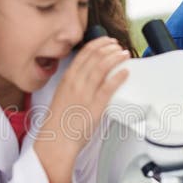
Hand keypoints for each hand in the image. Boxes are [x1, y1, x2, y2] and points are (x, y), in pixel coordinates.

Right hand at [34, 37, 129, 182]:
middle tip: (118, 46)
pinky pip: (109, 87)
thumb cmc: (59, 123)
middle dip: (109, 48)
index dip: (98, 44)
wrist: (56, 140)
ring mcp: (85, 94)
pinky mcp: (95, 106)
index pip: (83, 54)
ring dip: (115, 58)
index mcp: (67, 79)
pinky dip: (118, 77)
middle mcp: (75, 83)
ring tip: (124, 54)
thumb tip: (90, 80)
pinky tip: (125, 72)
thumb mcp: (63, 96)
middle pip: (95, 57)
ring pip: (102, 68)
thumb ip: (75, 86)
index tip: (106, 41)